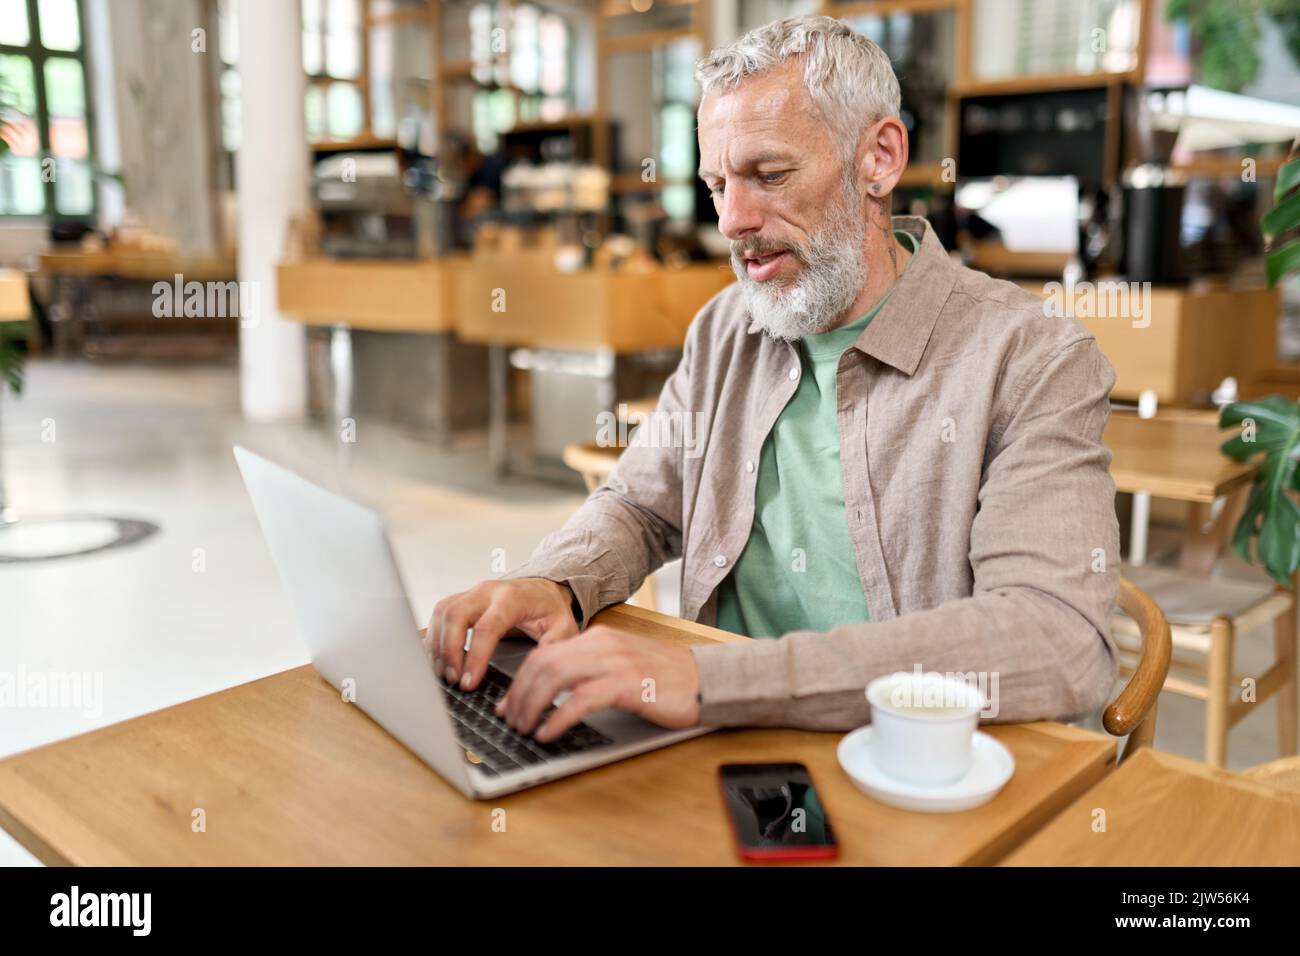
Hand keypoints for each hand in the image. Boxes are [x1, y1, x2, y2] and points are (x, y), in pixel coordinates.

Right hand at [427, 578, 577, 690]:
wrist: (543, 589)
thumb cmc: (550, 610)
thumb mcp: (563, 628)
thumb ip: (553, 646)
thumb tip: (537, 669)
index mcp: (512, 599)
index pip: (487, 627)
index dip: (475, 657)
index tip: (469, 681)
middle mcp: (488, 591)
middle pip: (456, 616)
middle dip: (449, 651)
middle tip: (454, 679)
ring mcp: (473, 592)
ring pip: (443, 613)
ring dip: (439, 645)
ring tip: (446, 673)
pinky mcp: (463, 598)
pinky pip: (440, 613)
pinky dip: (435, 637)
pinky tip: (439, 659)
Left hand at [494, 625, 701, 741]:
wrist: (706, 680)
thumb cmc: (666, 680)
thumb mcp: (621, 667)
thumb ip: (589, 673)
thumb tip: (551, 695)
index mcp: (598, 638)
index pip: (544, 653)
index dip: (520, 680)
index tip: (508, 704)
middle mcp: (602, 644)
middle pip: (543, 664)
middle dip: (519, 694)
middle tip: (510, 720)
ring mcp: (615, 661)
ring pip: (555, 677)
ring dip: (532, 706)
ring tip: (525, 728)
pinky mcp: (627, 683)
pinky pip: (580, 699)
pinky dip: (558, 718)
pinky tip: (549, 733)